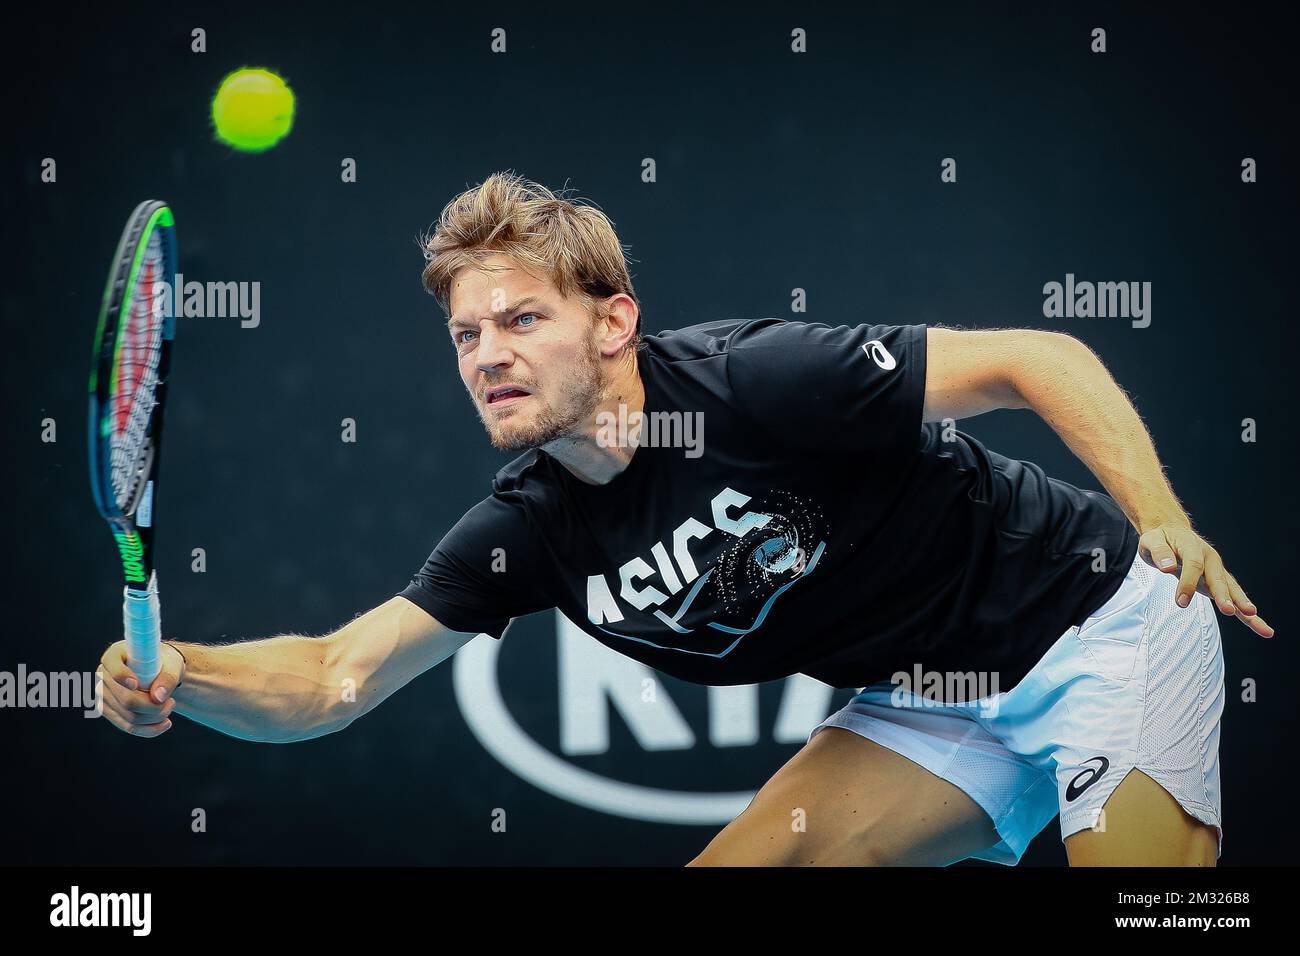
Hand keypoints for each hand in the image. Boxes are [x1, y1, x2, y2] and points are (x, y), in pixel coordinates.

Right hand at [96, 641, 186, 736]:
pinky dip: (149, 729)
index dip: (122, 677)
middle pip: (126, 700)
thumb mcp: (172, 664)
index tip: (136, 684)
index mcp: (115, 655)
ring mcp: (102, 696)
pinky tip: (165, 723)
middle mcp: (103, 675)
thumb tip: (158, 698)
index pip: (113, 669)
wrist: (160, 673)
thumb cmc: (164, 663)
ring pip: (128, 716)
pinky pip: (128, 726)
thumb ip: (167, 678)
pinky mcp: (108, 711)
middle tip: (171, 702)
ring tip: (170, 707)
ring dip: (154, 717)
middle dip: (153, 707)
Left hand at [1138, 525, 1272, 636]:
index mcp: (1193, 546)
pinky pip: (1234, 598)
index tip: (1181, 601)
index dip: (1188, 583)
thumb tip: (1166, 567)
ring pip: (1232, 589)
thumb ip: (1159, 552)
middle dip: (1223, 594)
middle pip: (1218, 578)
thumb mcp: (1151, 540)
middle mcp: (1210, 559)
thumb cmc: (1160, 539)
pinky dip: (1247, 614)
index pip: (1193, 564)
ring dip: (1242, 603)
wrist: (1172, 533)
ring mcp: (1217, 571)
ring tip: (1254, 617)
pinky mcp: (1219, 583)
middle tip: (1228, 610)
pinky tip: (1261, 628)